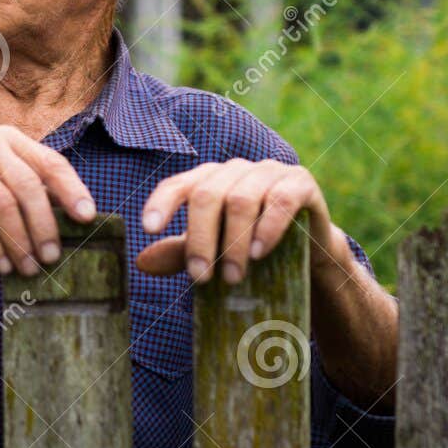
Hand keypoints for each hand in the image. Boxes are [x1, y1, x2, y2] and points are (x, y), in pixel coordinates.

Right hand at [0, 126, 96, 274]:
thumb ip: (29, 187)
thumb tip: (73, 218)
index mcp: (10, 139)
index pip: (50, 162)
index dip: (72, 189)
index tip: (87, 218)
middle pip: (26, 185)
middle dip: (43, 225)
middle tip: (51, 257)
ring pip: (0, 203)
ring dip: (17, 241)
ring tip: (27, 268)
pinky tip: (0, 265)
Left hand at [135, 159, 350, 283]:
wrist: (306, 249)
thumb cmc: (249, 245)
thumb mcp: (212, 250)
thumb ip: (179, 253)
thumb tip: (141, 263)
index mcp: (208, 180)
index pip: (177, 185)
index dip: (161, 203)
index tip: (150, 228)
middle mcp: (235, 169)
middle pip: (207, 195)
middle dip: (201, 239)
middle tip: (202, 278)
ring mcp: (269, 171)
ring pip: (241, 199)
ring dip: (234, 242)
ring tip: (233, 277)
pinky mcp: (301, 183)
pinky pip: (281, 200)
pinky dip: (268, 228)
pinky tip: (260, 253)